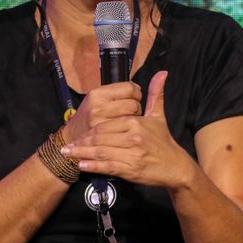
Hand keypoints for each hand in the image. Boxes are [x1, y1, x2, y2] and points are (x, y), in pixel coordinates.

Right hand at [61, 81, 141, 144]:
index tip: (135, 97)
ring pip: (132, 117)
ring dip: (134, 119)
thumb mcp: (97, 98)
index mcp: (97, 94)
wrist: (72, 135)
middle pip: (133, 104)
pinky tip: (124, 129)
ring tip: (128, 120)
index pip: (129, 88)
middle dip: (137, 107)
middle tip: (131, 111)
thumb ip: (116, 91)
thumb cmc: (89, 115)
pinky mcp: (105, 136)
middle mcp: (98, 107)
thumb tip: (137, 88)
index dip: (136, 93)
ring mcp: (101, 122)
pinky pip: (126, 129)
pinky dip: (128, 129)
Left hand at [62, 71, 196, 188]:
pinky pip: (108, 166)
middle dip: (82, 142)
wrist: (176, 166)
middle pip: (100, 137)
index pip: (106, 124)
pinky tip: (82, 164)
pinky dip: (93, 165)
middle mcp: (132, 136)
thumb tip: (162, 73)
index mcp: (135, 122)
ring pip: (101, 151)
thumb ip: (156, 95)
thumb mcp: (158, 116)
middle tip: (67, 146)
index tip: (78, 134)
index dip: (90, 130)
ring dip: (82, 153)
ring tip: (69, 154)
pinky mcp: (131, 169)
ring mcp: (131, 153)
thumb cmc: (164, 141)